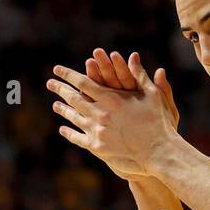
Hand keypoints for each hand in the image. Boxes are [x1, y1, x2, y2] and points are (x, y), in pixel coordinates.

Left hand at [49, 53, 178, 176]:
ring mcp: (97, 131)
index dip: (68, 75)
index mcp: (112, 99)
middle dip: (60, 89)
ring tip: (56, 105)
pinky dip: (69, 133)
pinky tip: (63, 129)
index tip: (57, 69)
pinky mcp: (97, 147)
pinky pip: (78, 138)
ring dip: (63, 110)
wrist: (159, 152)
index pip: (83, 82)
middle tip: (50, 83)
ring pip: (74, 117)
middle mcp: (100, 114)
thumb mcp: (154, 95)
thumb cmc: (160, 122)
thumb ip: (140, 76)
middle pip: (74, 98)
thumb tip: (133, 57)